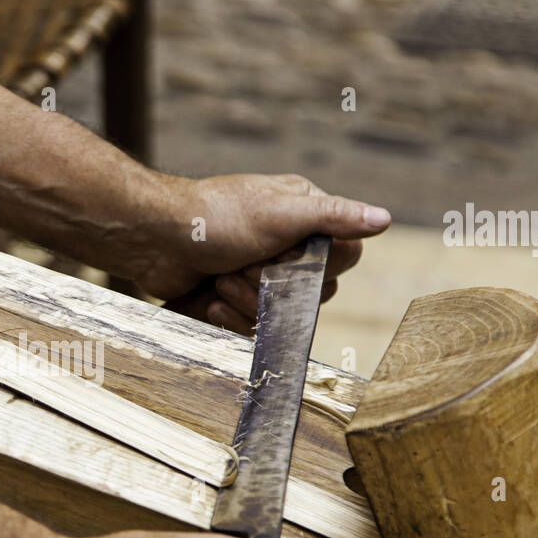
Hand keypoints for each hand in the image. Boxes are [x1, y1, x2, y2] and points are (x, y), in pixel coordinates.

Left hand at [137, 173, 391, 333]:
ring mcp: (259, 272)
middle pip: (314, 290)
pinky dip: (229, 316)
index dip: (319, 266)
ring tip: (221, 279)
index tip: (288, 256)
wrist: (153, 241)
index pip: (345, 254)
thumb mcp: (281, 212)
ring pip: (281, 312)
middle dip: (275, 287)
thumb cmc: (214, 218)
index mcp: (304, 212)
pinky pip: (251, 325)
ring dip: (248, 302)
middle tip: (244, 265)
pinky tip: (210, 298)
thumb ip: (334, 217)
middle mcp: (286, 241)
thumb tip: (384, 219)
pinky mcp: (233, 297)